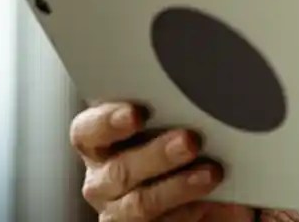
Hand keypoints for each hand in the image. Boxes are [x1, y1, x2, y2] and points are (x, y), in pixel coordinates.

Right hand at [70, 101, 252, 220]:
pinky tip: (209, 201)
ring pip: (139, 203)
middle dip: (157, 154)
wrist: (202, 197)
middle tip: (189, 140)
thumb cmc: (188, 149)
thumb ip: (176, 110)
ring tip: (210, 173)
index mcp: (104, 142)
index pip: (88, 131)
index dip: (107, 122)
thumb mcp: (177, 124)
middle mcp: (104, 177)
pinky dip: (187, 212)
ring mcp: (119, 210)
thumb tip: (207, 88)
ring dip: (177, 187)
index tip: (136, 113)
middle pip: (119, 169)